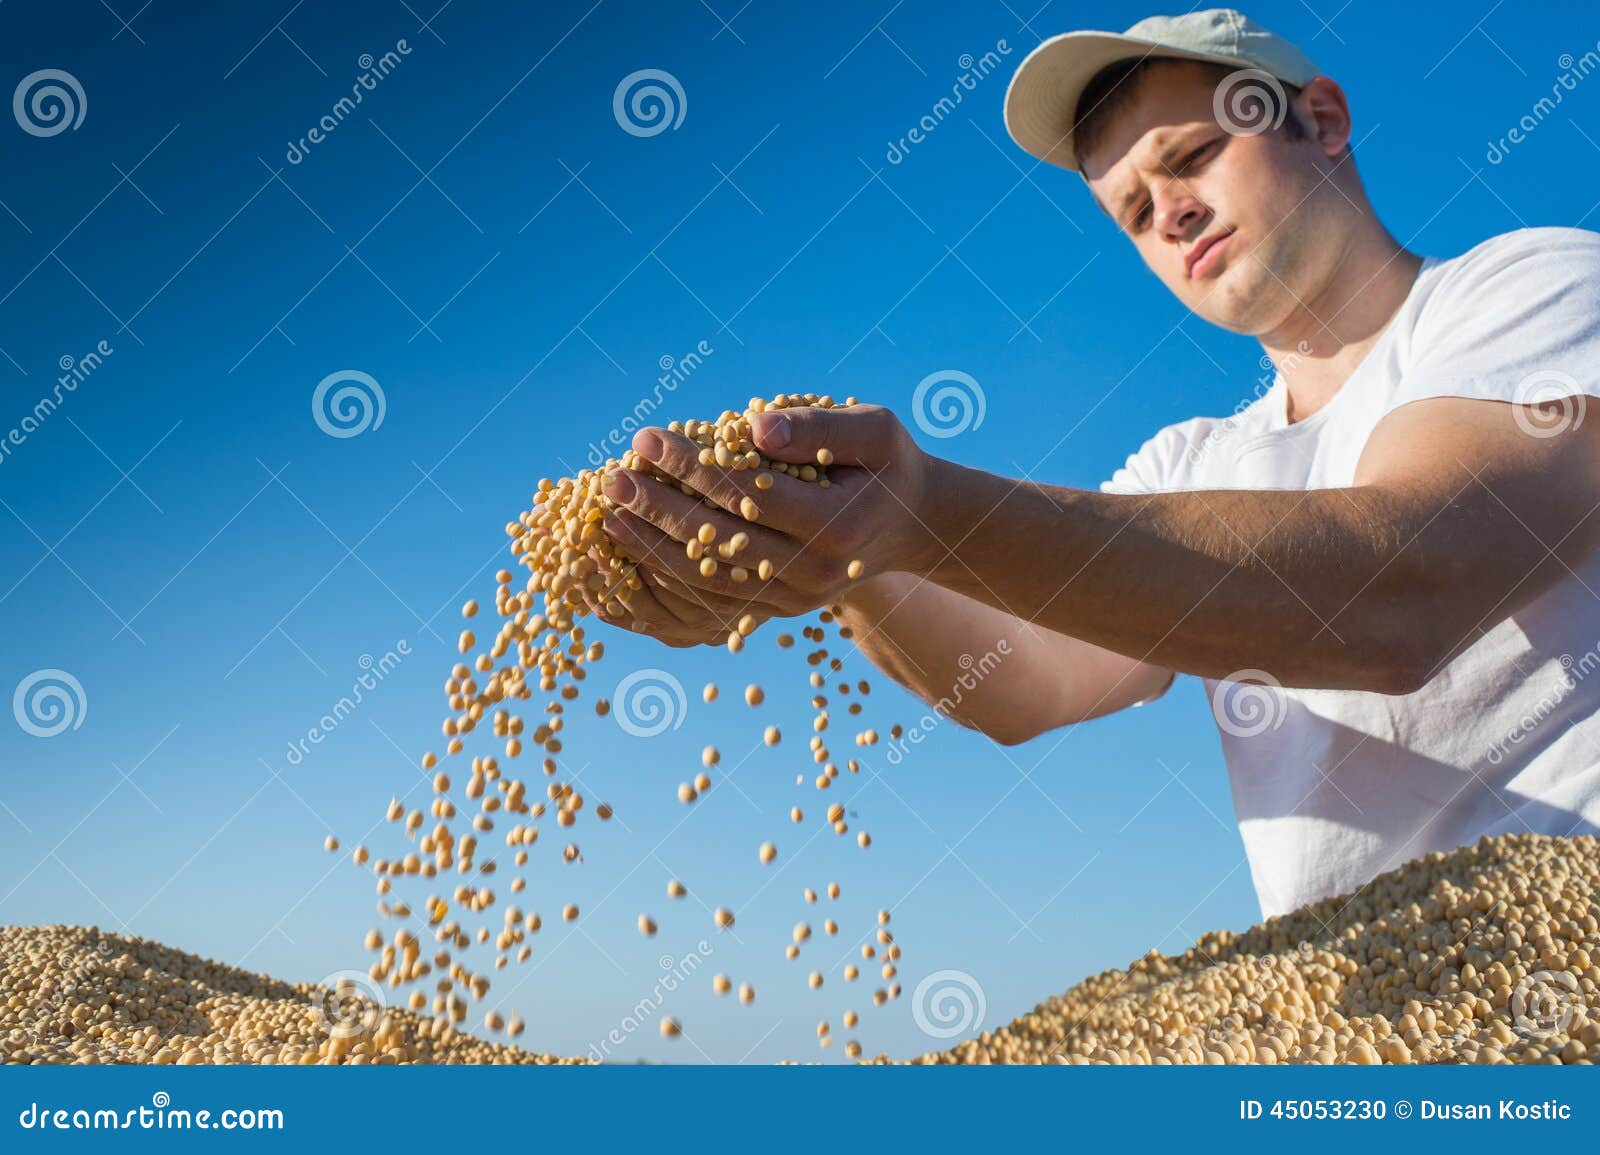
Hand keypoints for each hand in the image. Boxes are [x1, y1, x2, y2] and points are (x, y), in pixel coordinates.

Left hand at [598, 404, 935, 641]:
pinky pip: (710, 606)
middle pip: (720, 543)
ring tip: (609, 518)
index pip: (749, 494)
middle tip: (611, 480)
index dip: (692, 466)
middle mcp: (814, 573)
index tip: (646, 438)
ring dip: (651, 552)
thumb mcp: (874, 430)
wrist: (909, 523)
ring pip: (709, 584)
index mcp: (838, 525)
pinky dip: (665, 585)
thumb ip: (816, 427)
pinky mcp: (776, 613)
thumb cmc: (886, 464)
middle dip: (658, 510)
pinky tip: (629, 559)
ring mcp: (794, 601)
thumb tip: (752, 428)